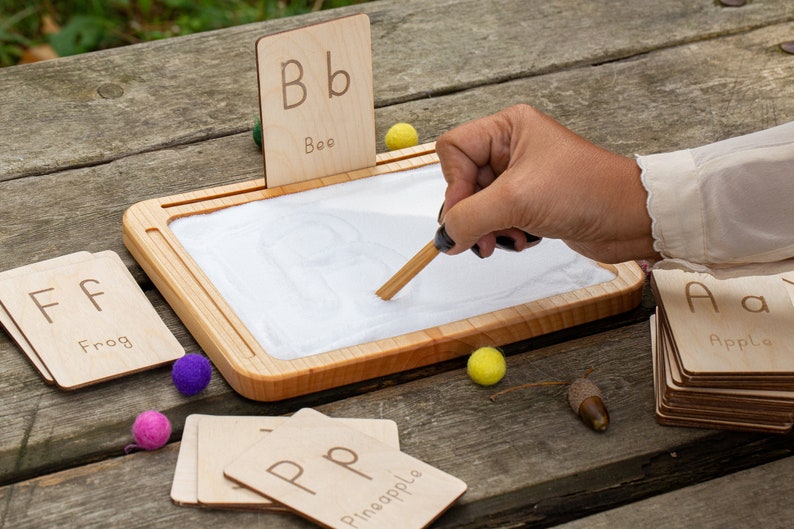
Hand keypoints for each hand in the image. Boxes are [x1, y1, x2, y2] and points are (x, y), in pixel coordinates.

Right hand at [436, 104, 659, 262]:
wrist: (631, 218)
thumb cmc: (587, 191)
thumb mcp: (517, 201)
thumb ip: (469, 217)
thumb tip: (444, 236)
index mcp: (508, 127)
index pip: (454, 149)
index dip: (454, 183)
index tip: (467, 212)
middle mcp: (512, 146)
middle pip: (463, 180)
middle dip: (472, 213)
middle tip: (483, 237)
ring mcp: (521, 175)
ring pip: (478, 203)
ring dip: (487, 227)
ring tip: (506, 240)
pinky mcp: (531, 200)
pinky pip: (497, 217)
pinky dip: (503, 233)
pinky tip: (522, 239)